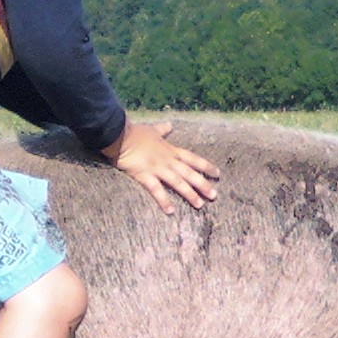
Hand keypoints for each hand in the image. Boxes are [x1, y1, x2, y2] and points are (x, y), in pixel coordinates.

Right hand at [101, 122, 220, 213]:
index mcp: (170, 150)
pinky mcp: (145, 175)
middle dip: (203, 184)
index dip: (206, 166)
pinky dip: (164, 200)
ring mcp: (157, 168)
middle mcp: (167, 160)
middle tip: (214, 196)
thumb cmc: (136, 133)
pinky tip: (171, 211)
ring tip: (200, 205)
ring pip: (178, 182)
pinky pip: (156, 190)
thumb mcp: (153, 130)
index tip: (217, 174)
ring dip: (190, 193)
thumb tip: (169, 125)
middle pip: (189, 173)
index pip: (192, 159)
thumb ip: (162, 130)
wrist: (120, 135)